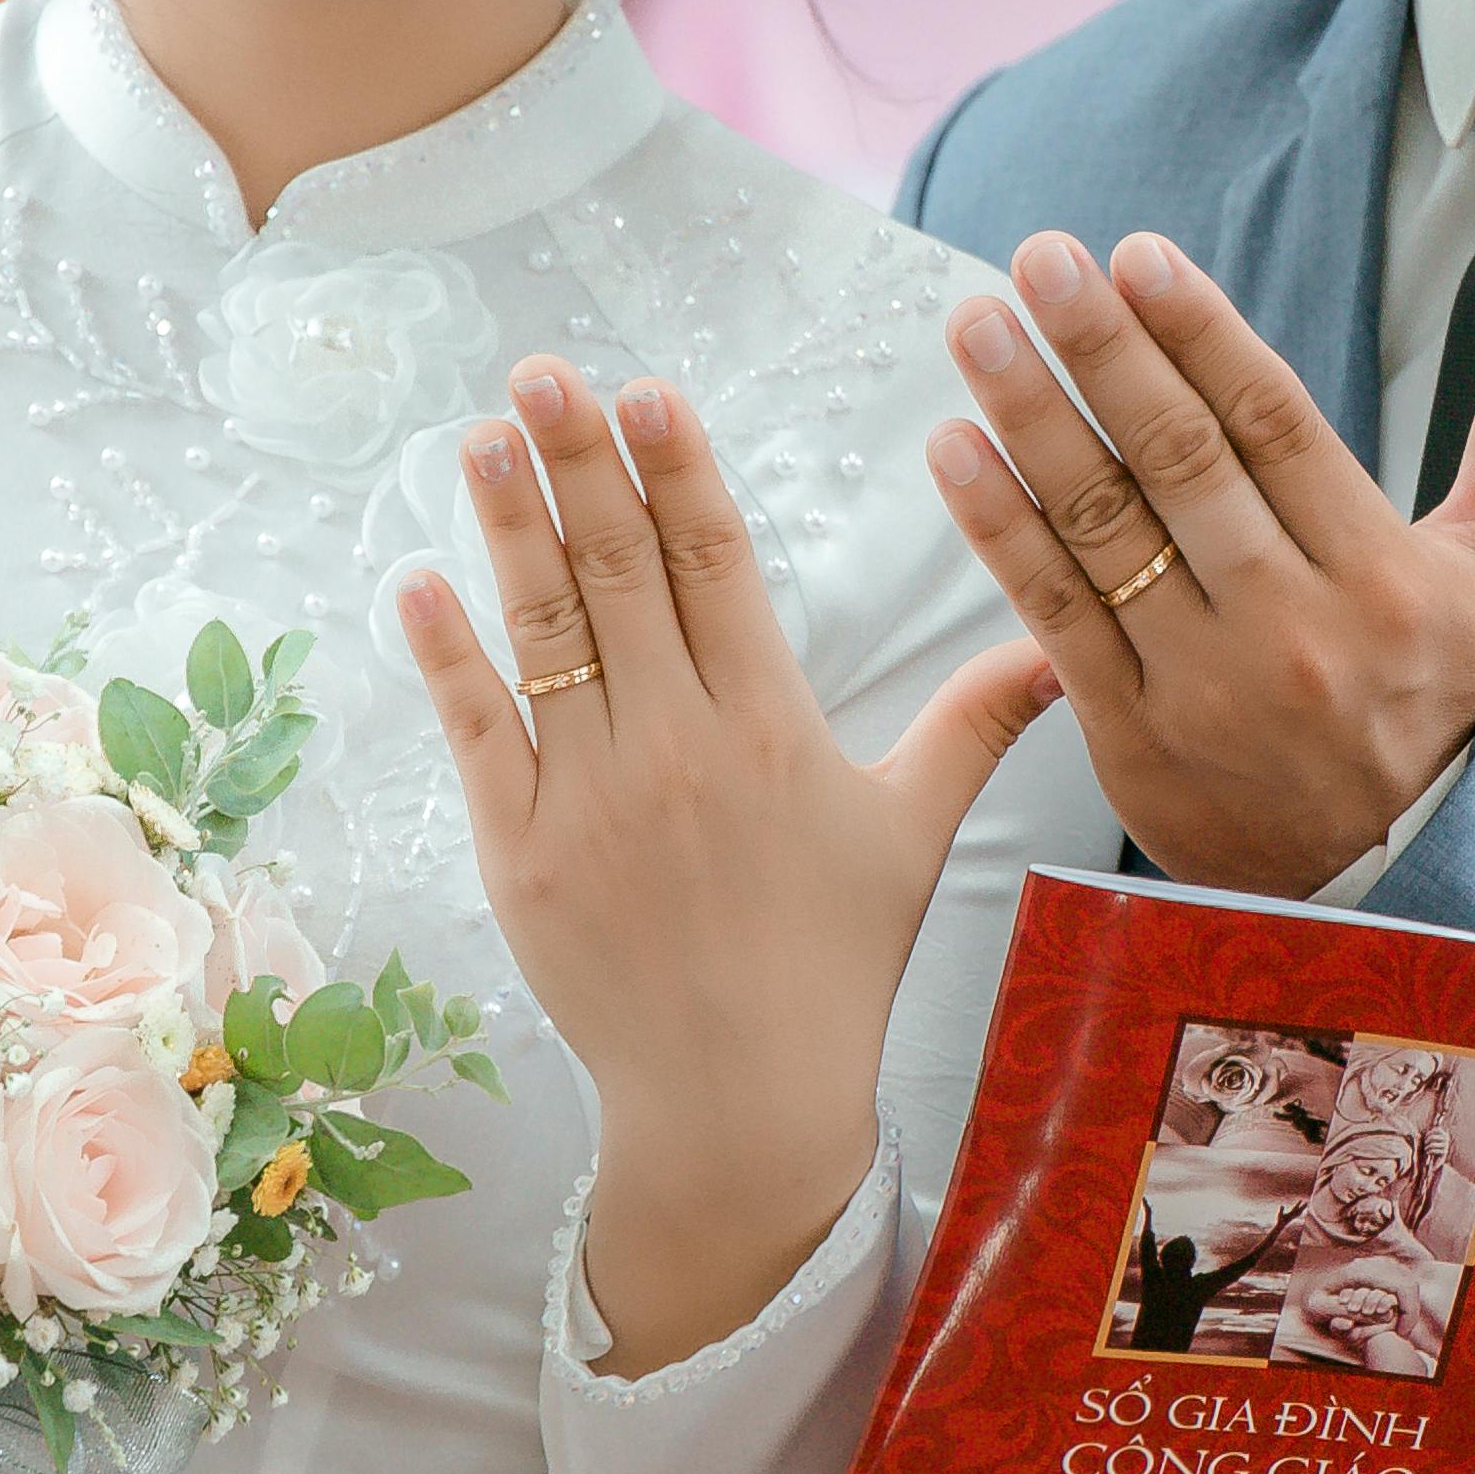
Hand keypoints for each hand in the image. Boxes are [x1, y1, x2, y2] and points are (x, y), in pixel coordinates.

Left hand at [400, 353, 1061, 1372]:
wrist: (742, 1101)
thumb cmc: (836, 963)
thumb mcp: (915, 834)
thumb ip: (974, 724)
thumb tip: (1053, 648)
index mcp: (771, 729)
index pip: (718, 568)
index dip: (679, 473)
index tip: (647, 392)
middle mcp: (679, 748)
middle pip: (623, 574)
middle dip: (581, 464)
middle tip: (544, 371)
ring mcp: (592, 800)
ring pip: (546, 635)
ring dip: (509, 529)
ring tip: (483, 436)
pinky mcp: (523, 855)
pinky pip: (479, 735)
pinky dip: (450, 658)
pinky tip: (422, 581)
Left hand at [930, 232, 1474, 898]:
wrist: (1393, 876)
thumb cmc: (1438, 691)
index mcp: (1382, 576)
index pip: (1277, 428)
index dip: (1203, 335)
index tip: (1137, 256)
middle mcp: (1291, 629)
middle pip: (1182, 464)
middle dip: (1103, 351)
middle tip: (1041, 259)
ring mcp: (1202, 686)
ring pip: (1107, 531)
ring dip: (1030, 419)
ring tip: (979, 327)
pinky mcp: (1130, 735)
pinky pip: (1055, 614)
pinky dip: (999, 528)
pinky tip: (955, 447)